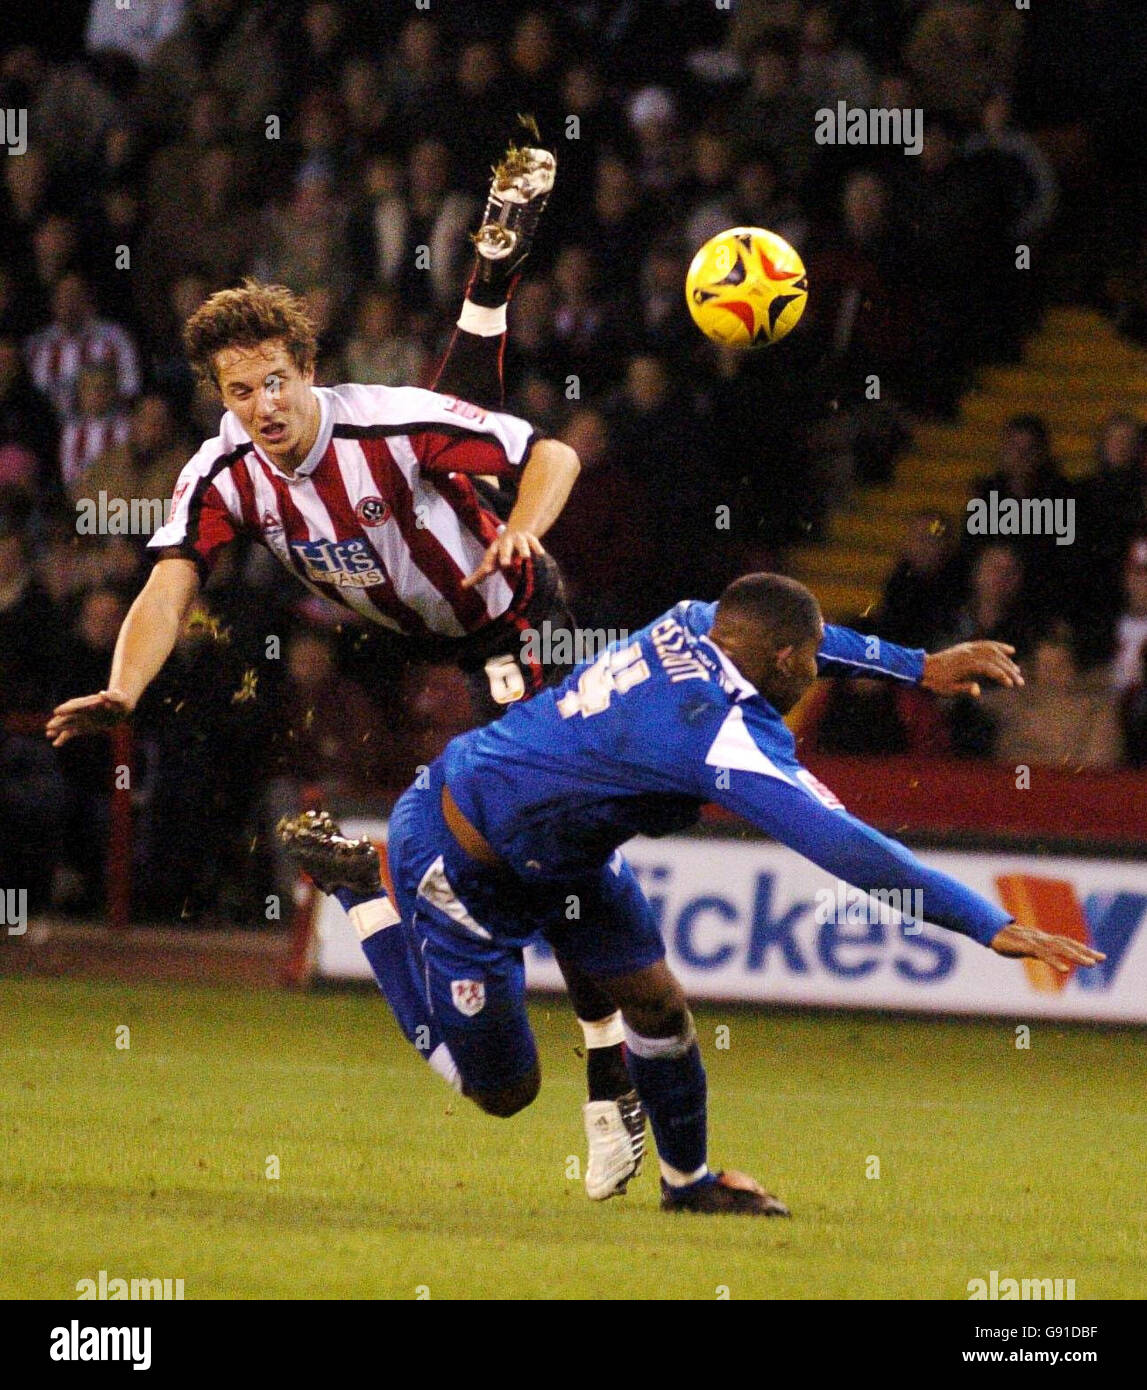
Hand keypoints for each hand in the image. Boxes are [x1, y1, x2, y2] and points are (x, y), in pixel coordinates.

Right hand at [45, 688, 133, 746]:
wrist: (120, 707)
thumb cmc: (120, 700)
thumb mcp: (119, 697)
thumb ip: (112, 696)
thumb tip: (103, 694)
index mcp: (89, 703)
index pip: (76, 705)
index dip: (67, 708)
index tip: (57, 712)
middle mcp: (82, 711)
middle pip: (68, 716)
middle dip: (59, 721)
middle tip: (48, 727)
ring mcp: (81, 719)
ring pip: (67, 724)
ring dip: (58, 729)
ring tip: (48, 734)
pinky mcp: (83, 727)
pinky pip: (71, 733)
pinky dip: (63, 738)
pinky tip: (55, 744)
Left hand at [461, 528, 544, 588]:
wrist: (517, 530)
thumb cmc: (500, 551)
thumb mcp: (490, 560)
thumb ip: (478, 574)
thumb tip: (462, 586)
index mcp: (494, 549)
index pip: (490, 557)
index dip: (489, 563)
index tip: (487, 571)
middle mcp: (505, 543)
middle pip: (504, 548)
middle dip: (504, 555)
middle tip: (505, 564)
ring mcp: (518, 540)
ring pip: (520, 544)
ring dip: (523, 550)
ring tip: (526, 557)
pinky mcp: (530, 538)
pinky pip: (534, 542)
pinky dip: (537, 548)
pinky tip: (540, 555)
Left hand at [921, 641, 1023, 698]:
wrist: (923, 668)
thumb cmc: (936, 682)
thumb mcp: (947, 689)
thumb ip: (963, 688)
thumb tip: (977, 690)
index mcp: (965, 664)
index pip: (989, 668)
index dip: (1001, 675)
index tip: (1010, 684)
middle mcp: (968, 653)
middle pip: (994, 659)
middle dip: (1009, 670)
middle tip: (1020, 682)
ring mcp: (968, 648)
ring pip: (993, 650)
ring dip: (1007, 660)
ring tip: (1017, 670)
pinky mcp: (967, 646)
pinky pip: (986, 644)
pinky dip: (999, 646)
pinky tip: (1010, 650)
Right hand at [990, 923, 1104, 972]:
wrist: (990, 932)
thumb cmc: (1007, 941)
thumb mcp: (1027, 948)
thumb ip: (1040, 952)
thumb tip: (1048, 957)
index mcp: (1044, 940)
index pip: (1068, 943)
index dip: (1083, 949)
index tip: (1100, 957)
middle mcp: (1043, 939)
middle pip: (1067, 944)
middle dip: (1084, 952)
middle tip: (1101, 959)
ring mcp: (1035, 941)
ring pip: (1059, 948)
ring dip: (1076, 956)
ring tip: (1091, 964)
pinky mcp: (1026, 946)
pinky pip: (1043, 954)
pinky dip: (1055, 961)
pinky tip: (1065, 970)